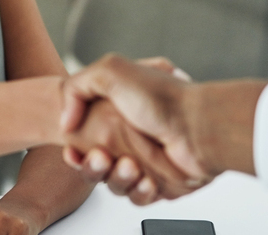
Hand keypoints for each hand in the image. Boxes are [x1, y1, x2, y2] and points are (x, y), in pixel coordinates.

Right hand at [62, 98, 201, 204]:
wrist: (201, 128)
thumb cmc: (163, 99)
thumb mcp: (110, 72)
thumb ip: (75, 89)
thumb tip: (66, 122)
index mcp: (116, 112)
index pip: (83, 136)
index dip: (74, 147)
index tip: (73, 150)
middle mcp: (129, 137)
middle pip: (95, 163)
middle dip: (93, 165)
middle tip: (103, 158)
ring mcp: (144, 161)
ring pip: (114, 183)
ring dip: (116, 178)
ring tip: (130, 166)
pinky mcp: (158, 182)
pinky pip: (137, 196)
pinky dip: (139, 190)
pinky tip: (146, 178)